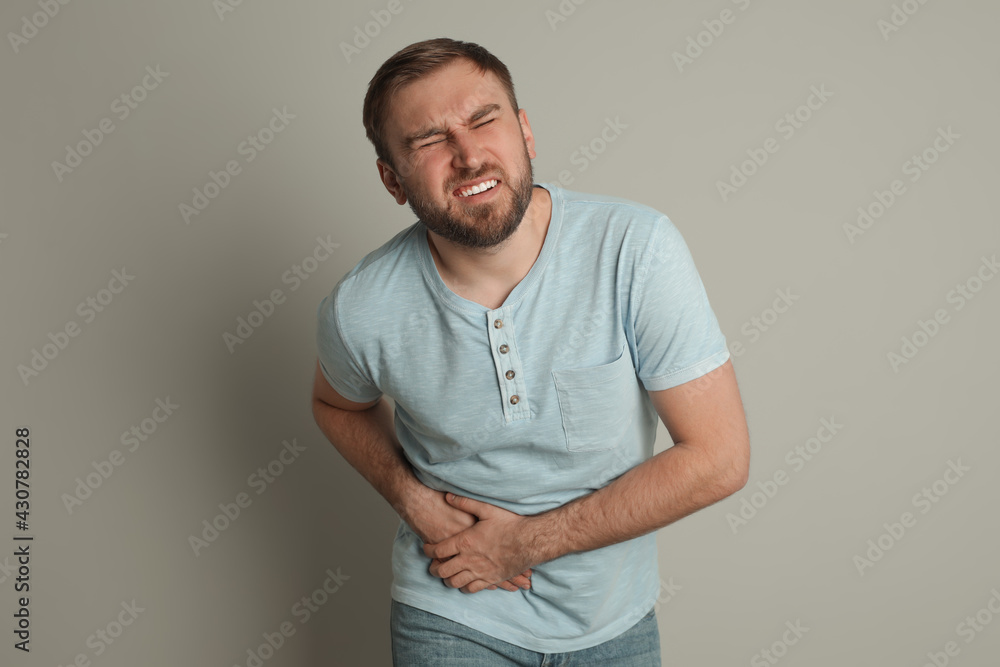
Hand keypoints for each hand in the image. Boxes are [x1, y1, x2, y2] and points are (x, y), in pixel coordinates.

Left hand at [423, 493, 539, 593]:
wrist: (530, 541)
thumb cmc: (510, 524)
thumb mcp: (487, 510)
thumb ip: (466, 503)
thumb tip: (448, 496)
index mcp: (465, 542)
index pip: (438, 550)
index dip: (428, 550)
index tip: (426, 548)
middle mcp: (469, 560)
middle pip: (442, 570)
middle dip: (434, 568)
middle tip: (433, 565)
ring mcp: (480, 572)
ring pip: (454, 582)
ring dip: (447, 579)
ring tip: (446, 574)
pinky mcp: (491, 580)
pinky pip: (471, 589)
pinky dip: (464, 587)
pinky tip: (464, 582)